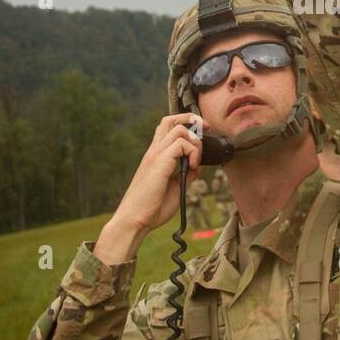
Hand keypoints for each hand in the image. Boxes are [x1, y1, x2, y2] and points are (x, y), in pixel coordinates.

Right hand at [111, 113, 203, 236]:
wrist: (135, 220)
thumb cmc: (152, 207)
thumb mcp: (175, 187)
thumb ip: (186, 175)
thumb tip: (197, 166)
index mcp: (156, 157)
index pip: (167, 128)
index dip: (186, 123)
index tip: (201, 131)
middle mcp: (154, 152)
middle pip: (169, 120)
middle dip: (190, 119)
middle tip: (204, 129)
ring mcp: (155, 155)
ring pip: (178, 129)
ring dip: (195, 141)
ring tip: (195, 161)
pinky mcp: (159, 162)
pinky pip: (181, 144)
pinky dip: (192, 153)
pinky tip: (192, 168)